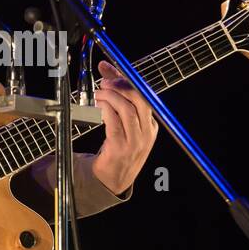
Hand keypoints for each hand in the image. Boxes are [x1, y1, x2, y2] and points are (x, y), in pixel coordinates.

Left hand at [91, 60, 158, 195]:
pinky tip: (97, 106)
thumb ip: (115, 97)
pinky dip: (105, 109)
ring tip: (98, 94)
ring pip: (128, 109)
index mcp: (151, 125)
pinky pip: (115, 122)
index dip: (125, 79)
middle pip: (139, 99)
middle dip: (120, 86)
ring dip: (110, 97)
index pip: (143, 95)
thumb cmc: (117, 148)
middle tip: (104, 82)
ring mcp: (136, 141)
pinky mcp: (121, 148)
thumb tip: (106, 69)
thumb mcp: (122, 123)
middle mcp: (147, 132)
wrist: (113, 180)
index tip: (108, 69)